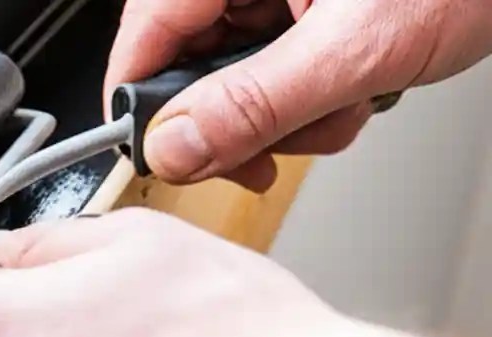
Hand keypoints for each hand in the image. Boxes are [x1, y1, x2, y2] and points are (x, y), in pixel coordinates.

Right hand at [105, 0, 491, 190]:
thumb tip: (174, 148)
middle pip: (185, 67)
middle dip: (240, 121)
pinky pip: (273, 74)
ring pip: (232, 81)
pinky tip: (350, 93)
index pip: (143, 37)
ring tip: (344, 104)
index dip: (144, 107)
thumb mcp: (355, 47)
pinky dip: (310, 101)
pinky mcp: (299, 11)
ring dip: (286, 119)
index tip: (167, 161)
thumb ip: (257, 103)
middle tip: (280, 145)